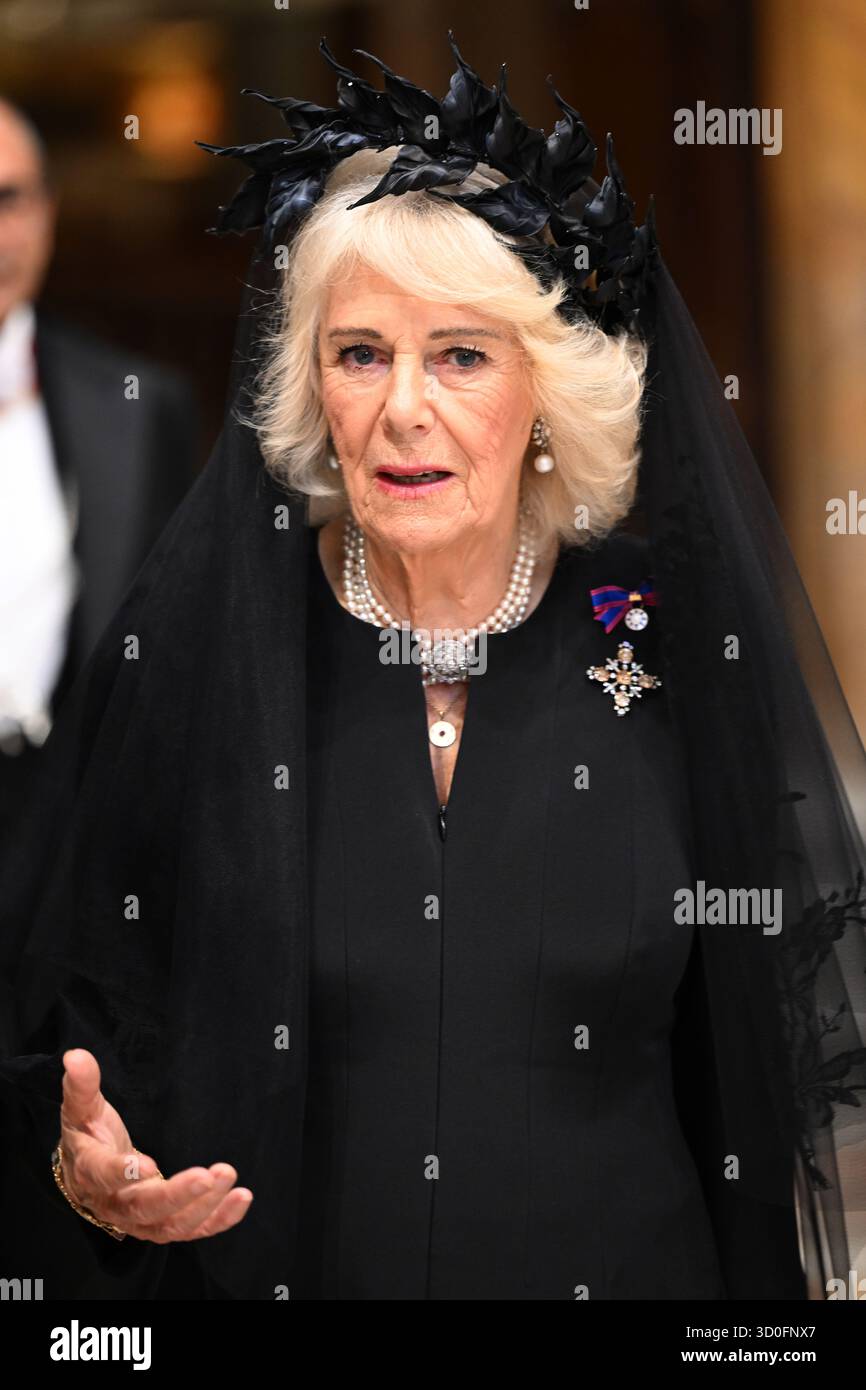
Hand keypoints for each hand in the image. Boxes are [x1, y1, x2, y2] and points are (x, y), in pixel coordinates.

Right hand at [59, 1048, 252, 1242]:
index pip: (103, 1176)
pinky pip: (191, 1229)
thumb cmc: (87, 1136)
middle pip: (144, 1208)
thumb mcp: (81, 1109)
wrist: (86, 1176)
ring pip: (170, 1225)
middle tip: (207, 1176)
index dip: (124, 1173)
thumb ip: (82, 1085)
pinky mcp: (164, 1223)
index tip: (147, 1164)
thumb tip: (76, 1055)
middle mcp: (114, 1203)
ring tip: (228, 1176)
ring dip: (203, 1207)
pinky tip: (241, 1198)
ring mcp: (140, 1219)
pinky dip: (218, 1219)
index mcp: (91, 1171)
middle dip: (177, 1195)